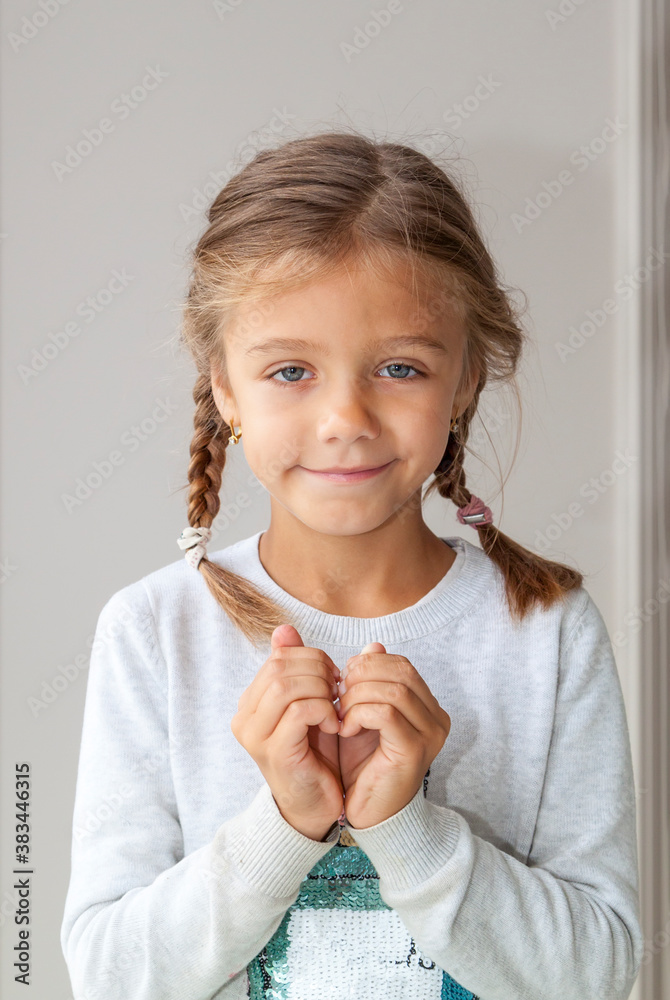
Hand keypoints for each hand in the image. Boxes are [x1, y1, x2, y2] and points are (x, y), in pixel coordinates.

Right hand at [230, 624, 342, 840]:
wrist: (315, 807)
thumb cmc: (314, 754)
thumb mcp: (307, 704)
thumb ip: (297, 668)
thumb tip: (284, 629)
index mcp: (250, 702)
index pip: (279, 658)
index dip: (312, 658)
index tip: (334, 676)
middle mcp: (244, 717)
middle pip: (281, 667)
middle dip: (319, 672)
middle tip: (339, 690)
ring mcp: (256, 736)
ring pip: (288, 686)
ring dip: (322, 691)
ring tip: (337, 707)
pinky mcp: (275, 752)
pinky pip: (300, 711)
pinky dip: (325, 711)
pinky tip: (336, 725)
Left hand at [336, 642, 450, 829]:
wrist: (368, 814)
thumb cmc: (363, 765)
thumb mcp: (361, 714)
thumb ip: (368, 681)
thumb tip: (372, 646)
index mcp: (428, 706)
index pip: (400, 664)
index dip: (368, 664)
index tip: (343, 680)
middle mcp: (437, 718)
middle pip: (399, 671)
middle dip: (361, 676)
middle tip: (338, 694)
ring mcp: (430, 735)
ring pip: (392, 690)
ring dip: (356, 696)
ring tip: (340, 714)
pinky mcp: (414, 751)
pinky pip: (386, 714)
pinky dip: (359, 714)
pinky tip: (345, 728)